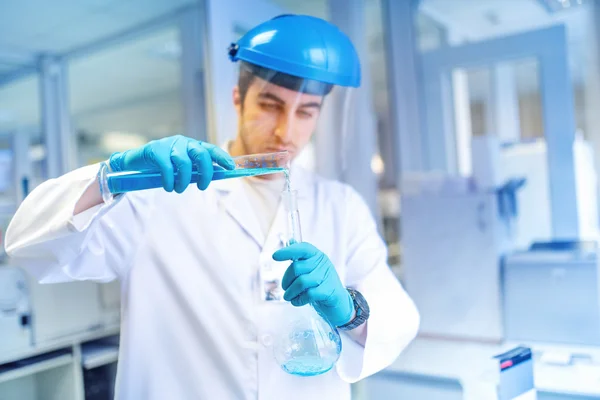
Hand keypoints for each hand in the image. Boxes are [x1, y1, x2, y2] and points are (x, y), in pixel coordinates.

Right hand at [109, 135, 234, 192]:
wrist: (136, 162)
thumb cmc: (163, 166)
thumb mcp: (181, 168)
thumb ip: (195, 171)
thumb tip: (212, 178)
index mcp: (192, 146)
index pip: (211, 149)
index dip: (222, 158)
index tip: (231, 168)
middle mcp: (183, 142)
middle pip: (201, 154)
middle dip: (205, 172)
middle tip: (202, 187)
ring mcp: (169, 144)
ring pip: (184, 162)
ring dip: (184, 180)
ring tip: (179, 189)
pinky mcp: (155, 150)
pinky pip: (167, 167)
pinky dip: (169, 180)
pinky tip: (169, 187)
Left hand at [272, 242, 353, 326]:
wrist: (338, 302)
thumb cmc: (321, 284)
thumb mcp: (312, 268)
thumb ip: (300, 257)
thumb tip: (290, 241)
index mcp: (317, 256)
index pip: (303, 248)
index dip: (288, 251)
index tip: (274, 256)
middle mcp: (323, 264)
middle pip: (297, 268)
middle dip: (286, 280)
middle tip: (284, 288)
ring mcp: (327, 277)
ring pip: (301, 282)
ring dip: (290, 292)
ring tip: (288, 297)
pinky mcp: (328, 291)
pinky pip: (308, 294)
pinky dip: (299, 299)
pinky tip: (296, 301)